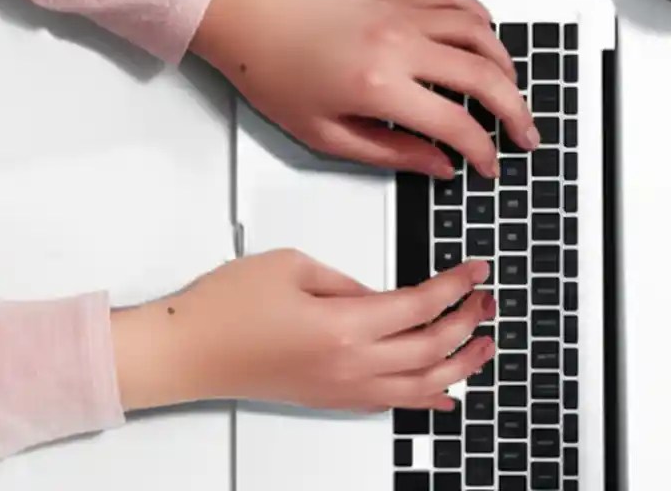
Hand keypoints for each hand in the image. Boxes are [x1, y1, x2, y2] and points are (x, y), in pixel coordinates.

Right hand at [110, 249, 495, 411]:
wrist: (186, 352)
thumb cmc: (224, 307)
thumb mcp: (293, 266)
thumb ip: (345, 279)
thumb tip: (379, 293)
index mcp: (345, 326)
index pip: (421, 306)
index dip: (456, 287)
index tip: (476, 271)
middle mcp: (350, 366)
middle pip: (430, 348)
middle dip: (467, 322)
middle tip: (485, 301)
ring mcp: (341, 389)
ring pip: (420, 386)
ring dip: (459, 366)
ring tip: (483, 345)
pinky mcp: (328, 399)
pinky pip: (391, 404)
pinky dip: (425, 398)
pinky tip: (443, 393)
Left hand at [190, 0, 538, 177]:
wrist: (251, 23)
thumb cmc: (277, 78)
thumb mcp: (328, 136)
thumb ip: (392, 153)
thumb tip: (441, 165)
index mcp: (379, 85)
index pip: (455, 123)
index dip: (482, 150)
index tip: (488, 166)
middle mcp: (399, 44)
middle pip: (484, 76)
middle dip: (515, 111)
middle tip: (526, 136)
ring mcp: (403, 14)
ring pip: (481, 34)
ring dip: (507, 66)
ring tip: (511, 94)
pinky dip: (482, 20)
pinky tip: (486, 43)